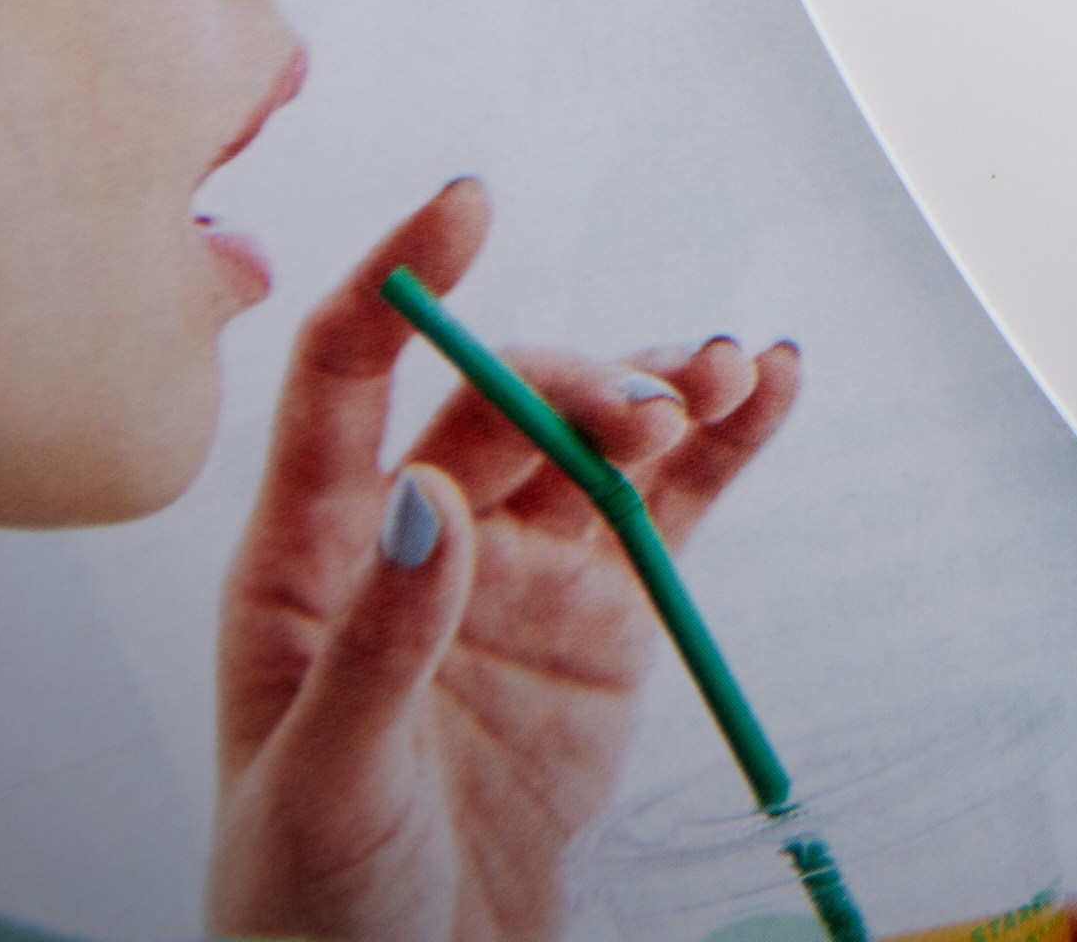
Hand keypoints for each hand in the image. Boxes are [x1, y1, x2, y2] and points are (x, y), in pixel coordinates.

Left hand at [209, 181, 807, 941]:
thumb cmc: (311, 905)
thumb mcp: (320, 782)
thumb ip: (376, 640)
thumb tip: (423, 493)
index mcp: (305, 565)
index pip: (342, 383)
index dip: (403, 284)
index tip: (470, 205)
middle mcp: (413, 547)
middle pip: (498, 407)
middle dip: (576, 383)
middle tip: (646, 412)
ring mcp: (516, 580)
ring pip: (594, 446)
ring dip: (662, 395)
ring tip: (728, 377)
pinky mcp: (602, 624)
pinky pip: (672, 511)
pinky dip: (727, 447)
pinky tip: (772, 387)